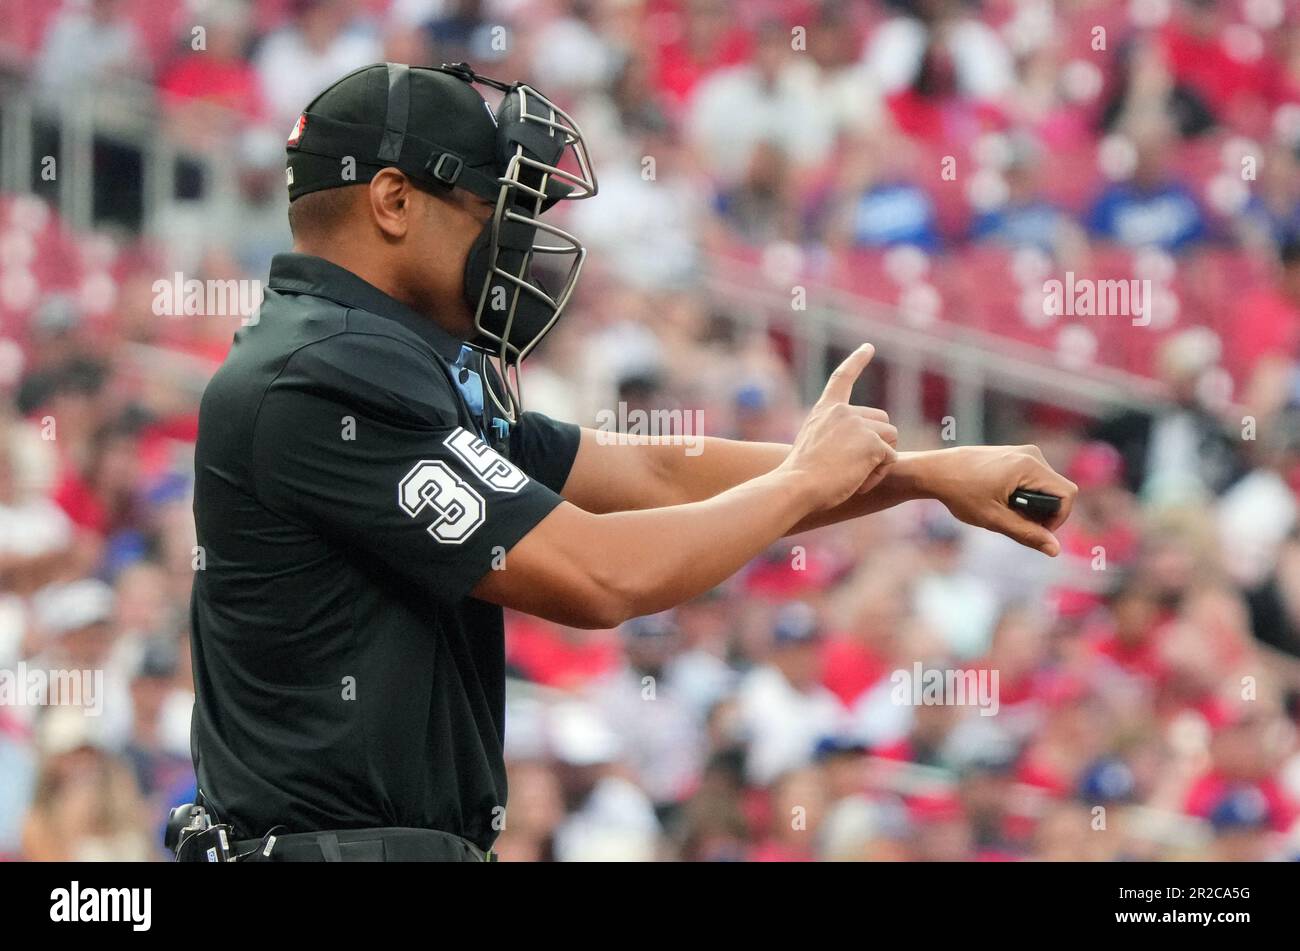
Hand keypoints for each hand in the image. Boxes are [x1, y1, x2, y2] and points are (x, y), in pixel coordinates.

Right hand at [781, 344, 897, 511]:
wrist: (796, 486)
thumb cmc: (800, 476)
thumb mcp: (811, 444)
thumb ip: (834, 435)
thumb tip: (860, 442)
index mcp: (826, 409)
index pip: (843, 377)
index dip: (857, 361)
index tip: (868, 347)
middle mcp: (844, 411)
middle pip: (882, 421)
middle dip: (878, 443)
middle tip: (855, 466)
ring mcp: (859, 425)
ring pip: (891, 439)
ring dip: (880, 460)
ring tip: (854, 475)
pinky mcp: (872, 443)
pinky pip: (891, 459)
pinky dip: (878, 475)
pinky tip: (857, 482)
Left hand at [927, 444, 1077, 555]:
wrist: (935, 471)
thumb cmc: (960, 493)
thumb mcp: (994, 519)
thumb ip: (1027, 533)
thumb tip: (1055, 550)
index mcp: (1029, 466)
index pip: (1067, 495)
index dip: (1058, 519)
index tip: (1033, 530)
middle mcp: (1031, 455)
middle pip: (1058, 491)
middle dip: (1043, 512)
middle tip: (1013, 522)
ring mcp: (1023, 452)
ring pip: (1046, 486)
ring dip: (1032, 504)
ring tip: (1003, 511)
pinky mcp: (1015, 455)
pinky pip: (1034, 479)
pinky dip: (1024, 494)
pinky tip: (1000, 500)